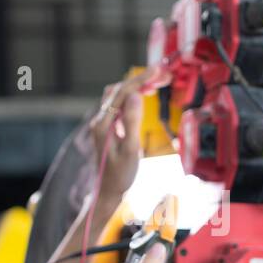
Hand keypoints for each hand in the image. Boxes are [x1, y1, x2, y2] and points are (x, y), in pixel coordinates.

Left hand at [89, 73, 156, 203]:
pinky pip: (119, 105)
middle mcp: (100, 120)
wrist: (108, 192)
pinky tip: (144, 96)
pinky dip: (133, 96)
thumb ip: (132, 122)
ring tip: (156, 82)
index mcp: (103, 124)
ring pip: (118, 96)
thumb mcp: (130, 150)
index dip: (141, 79)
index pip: (122, 93)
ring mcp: (103, 123)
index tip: (158, 70)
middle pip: (119, 90)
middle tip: (162, 74)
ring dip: (136, 86)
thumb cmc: (120, 176)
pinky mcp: (108, 128)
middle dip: (140, 79)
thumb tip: (136, 96)